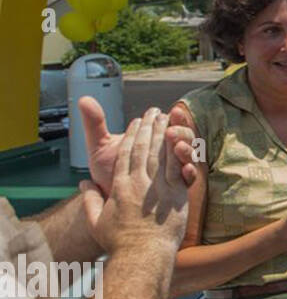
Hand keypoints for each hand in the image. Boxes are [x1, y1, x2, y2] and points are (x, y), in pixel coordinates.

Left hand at [81, 98, 198, 194]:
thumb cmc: (106, 172)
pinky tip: (186, 169)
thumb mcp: (100, 146)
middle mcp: (167, 153)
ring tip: (178, 146)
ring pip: (190, 156)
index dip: (171, 116)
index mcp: (154, 140)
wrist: (106, 198)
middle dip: (182, 130)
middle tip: (170, 129)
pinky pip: (189, 179)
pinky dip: (190, 173)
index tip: (163, 112)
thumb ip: (95, 123)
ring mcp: (173, 170)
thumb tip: (84, 100)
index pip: (170, 123)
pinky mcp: (175, 189)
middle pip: (186, 137)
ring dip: (187, 149)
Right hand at [91, 108, 189, 253]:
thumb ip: (90, 200)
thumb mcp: (96, 222)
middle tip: (154, 111)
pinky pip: (177, 167)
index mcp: (118, 186)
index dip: (130, 135)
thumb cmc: (119, 243)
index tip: (135, 122)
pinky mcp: (175, 195)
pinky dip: (178, 150)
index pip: (125, 154)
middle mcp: (137, 183)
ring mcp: (157, 188)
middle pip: (143, 148)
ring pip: (160, 153)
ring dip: (164, 132)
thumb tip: (83, 184)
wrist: (141, 257)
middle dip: (148, 126)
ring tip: (168, 116)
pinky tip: (181, 138)